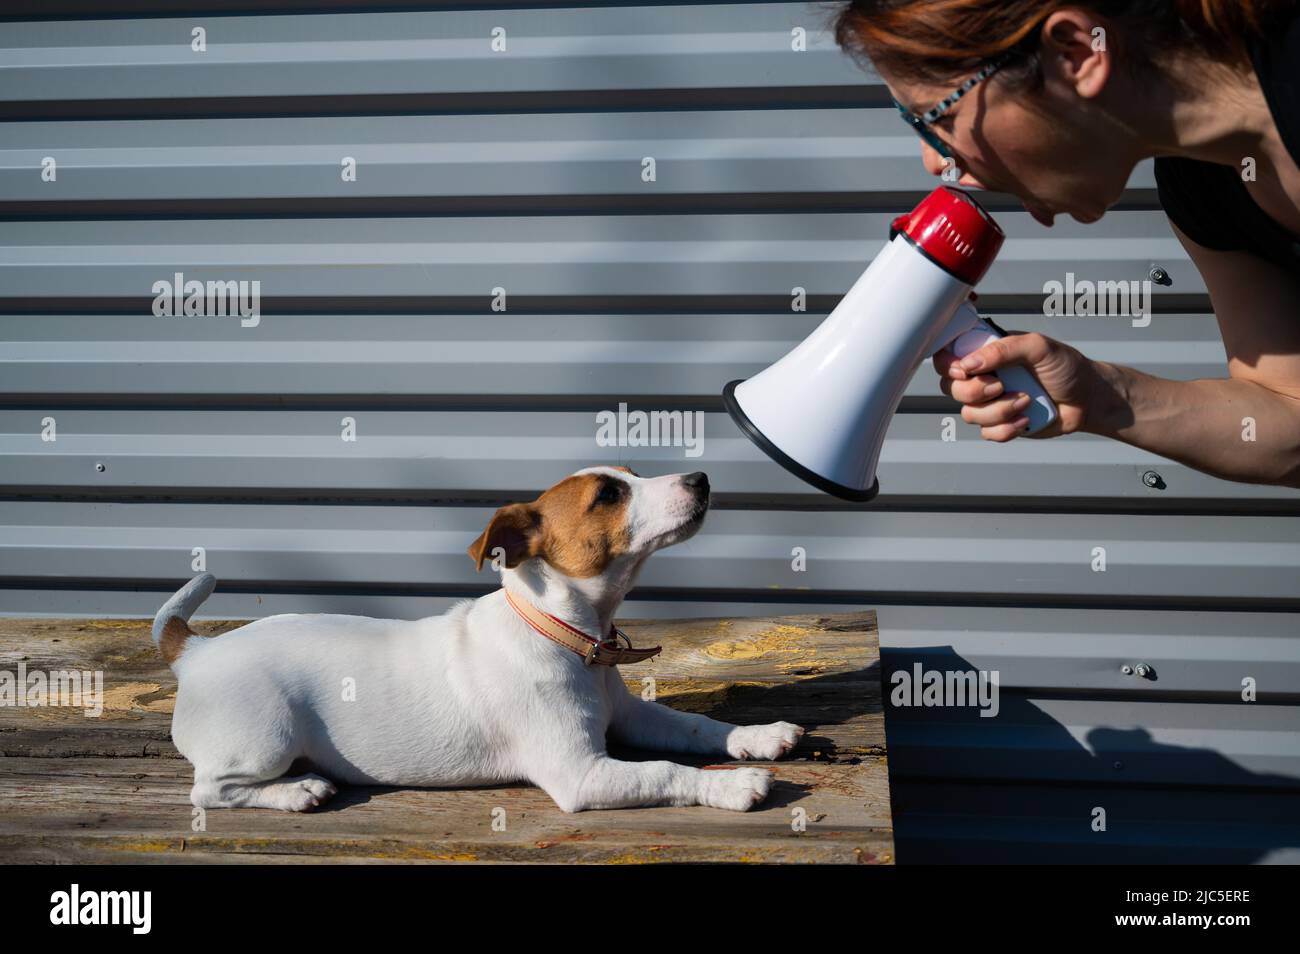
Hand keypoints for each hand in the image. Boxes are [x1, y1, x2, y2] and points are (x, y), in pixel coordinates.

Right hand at [932, 331, 1098, 440]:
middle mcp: (984, 376)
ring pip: (969, 414)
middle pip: (952, 388)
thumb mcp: (1038, 347)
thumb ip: (1003, 349)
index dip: (948, 366)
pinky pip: (986, 433)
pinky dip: (1007, 429)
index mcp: (987, 353)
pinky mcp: (1000, 425)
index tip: (965, 371)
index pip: (948, 357)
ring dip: (998, 411)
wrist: (1088, 400)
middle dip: (975, 391)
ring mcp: (990, 402)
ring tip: (1025, 402)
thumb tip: (969, 364)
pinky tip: (1026, 419)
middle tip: (1003, 385)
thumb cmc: (1067, 368)